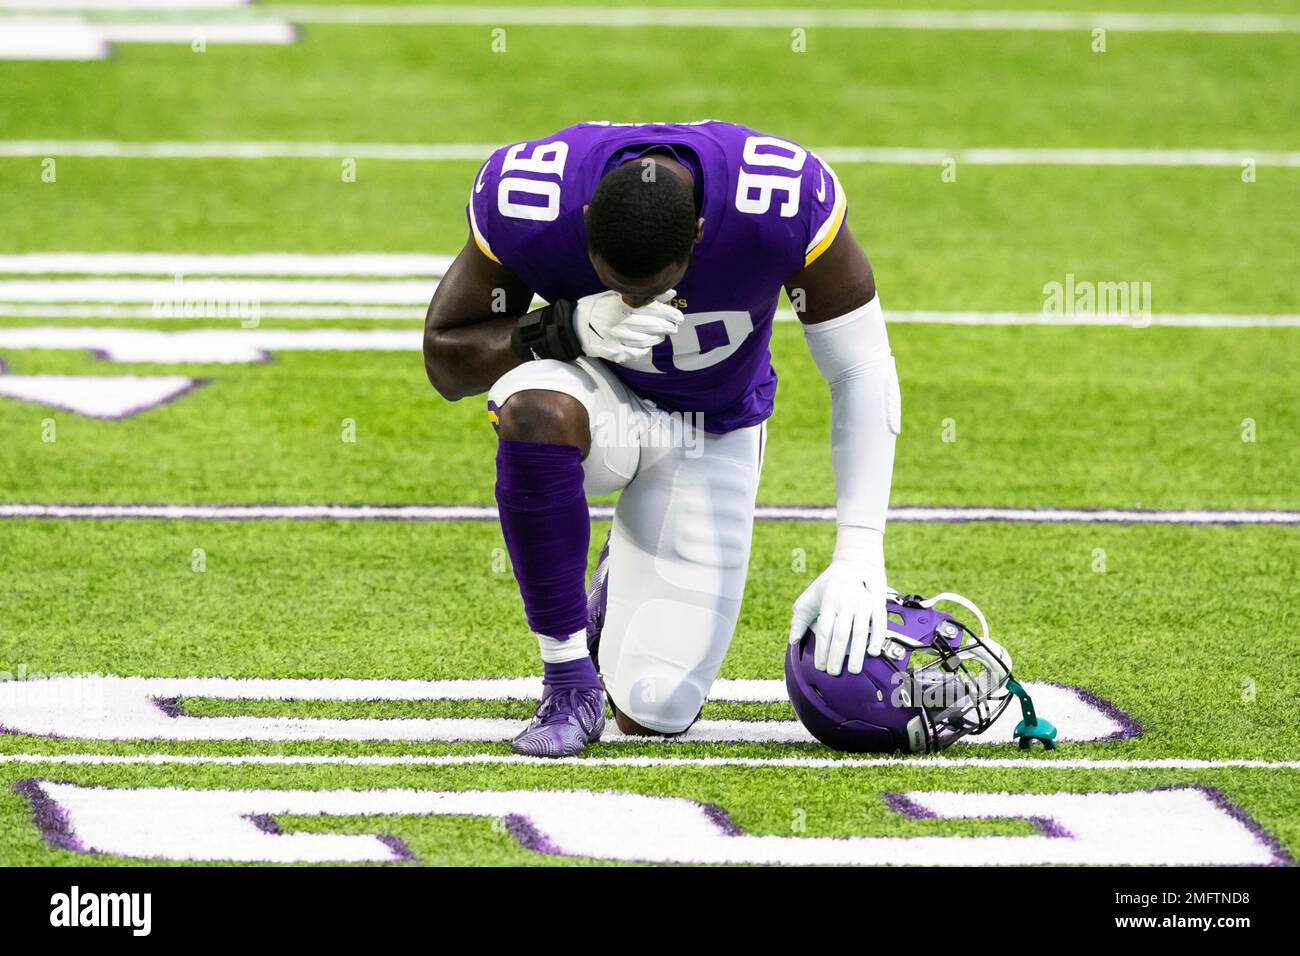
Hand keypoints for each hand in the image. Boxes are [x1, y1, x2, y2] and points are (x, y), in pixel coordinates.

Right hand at [573, 290, 682, 363]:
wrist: (575, 326)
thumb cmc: (599, 307)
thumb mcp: (617, 296)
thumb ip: (644, 296)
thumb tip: (671, 292)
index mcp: (621, 305)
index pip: (651, 309)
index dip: (668, 314)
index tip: (679, 316)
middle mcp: (619, 322)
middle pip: (651, 326)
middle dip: (667, 327)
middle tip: (674, 327)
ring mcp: (616, 339)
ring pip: (646, 341)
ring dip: (657, 338)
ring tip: (662, 335)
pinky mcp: (613, 352)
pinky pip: (636, 353)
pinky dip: (645, 349)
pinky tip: (647, 345)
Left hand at [788, 560, 889, 675]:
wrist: (856, 562)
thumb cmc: (830, 583)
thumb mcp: (810, 596)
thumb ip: (799, 619)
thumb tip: (793, 640)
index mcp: (828, 600)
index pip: (824, 631)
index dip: (821, 651)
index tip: (820, 666)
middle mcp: (846, 601)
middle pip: (841, 635)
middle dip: (836, 656)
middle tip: (833, 672)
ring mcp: (863, 602)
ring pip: (860, 632)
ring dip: (857, 654)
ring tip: (853, 670)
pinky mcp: (878, 603)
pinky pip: (880, 624)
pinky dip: (877, 639)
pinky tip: (872, 652)